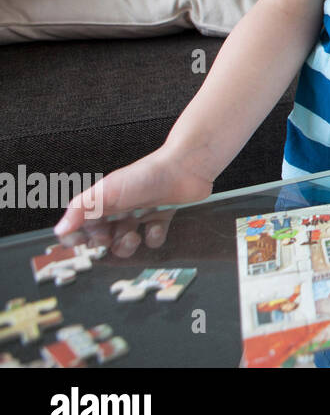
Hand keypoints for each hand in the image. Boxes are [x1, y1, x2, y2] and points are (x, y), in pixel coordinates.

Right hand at [53, 145, 214, 257]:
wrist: (184, 168)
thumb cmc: (144, 176)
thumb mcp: (106, 192)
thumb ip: (80, 209)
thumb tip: (59, 230)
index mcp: (100, 202)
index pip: (79, 226)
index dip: (77, 238)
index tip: (81, 243)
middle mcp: (118, 209)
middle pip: (101, 239)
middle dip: (104, 244)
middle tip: (110, 237)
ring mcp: (139, 214)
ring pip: (125, 243)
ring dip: (126, 246)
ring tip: (133, 236)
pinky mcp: (160, 217)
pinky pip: (152, 238)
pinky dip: (154, 237)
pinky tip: (156, 226)